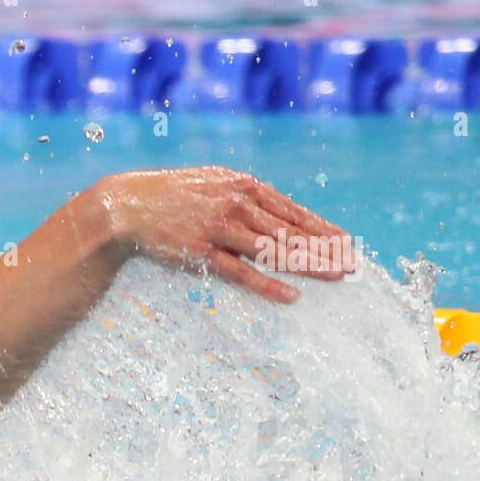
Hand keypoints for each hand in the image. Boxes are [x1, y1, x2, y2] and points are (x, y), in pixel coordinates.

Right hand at [91, 166, 356, 303]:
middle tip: (353, 265)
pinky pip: (240, 271)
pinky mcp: (201, 251)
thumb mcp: (211, 184)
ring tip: (335, 276)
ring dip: (308, 264)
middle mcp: (237, 203)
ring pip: (273, 249)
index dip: (322, 229)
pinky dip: (267, 285)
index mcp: (243, 186)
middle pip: (291, 231)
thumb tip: (273, 210)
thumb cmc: (170, 196)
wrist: (126, 205)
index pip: (293, 211)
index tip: (346, 243)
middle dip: (326, 248)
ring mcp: (219, 227)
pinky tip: (290, 296)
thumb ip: (242, 195)